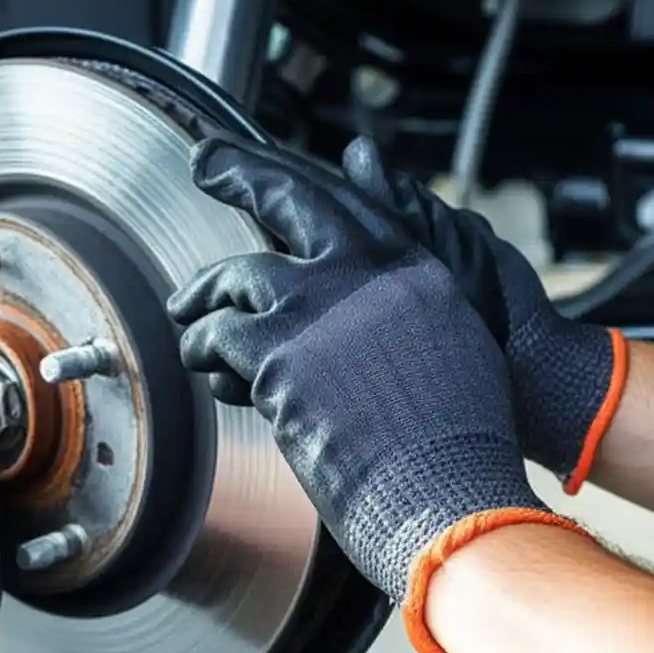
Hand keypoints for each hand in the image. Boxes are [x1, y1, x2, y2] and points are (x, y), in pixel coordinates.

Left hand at [168, 135, 583, 652]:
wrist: (452, 493)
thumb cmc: (462, 430)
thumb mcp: (456, 328)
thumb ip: (413, 263)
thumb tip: (367, 177)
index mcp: (413, 265)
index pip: (343, 198)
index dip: (296, 171)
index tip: (264, 159)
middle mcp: (364, 273)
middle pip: (287, 199)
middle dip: (240, 172)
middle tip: (207, 162)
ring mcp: (318, 310)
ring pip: (237, 276)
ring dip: (206, 296)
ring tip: (190, 313)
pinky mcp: (279, 357)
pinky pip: (218, 336)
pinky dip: (203, 350)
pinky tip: (205, 367)